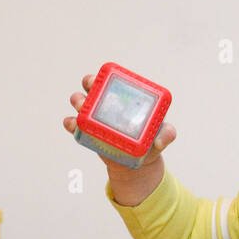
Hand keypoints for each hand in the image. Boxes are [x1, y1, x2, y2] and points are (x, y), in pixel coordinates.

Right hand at [62, 72, 176, 169]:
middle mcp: (106, 103)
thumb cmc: (150, 143)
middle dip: (88, 82)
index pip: (112, 81)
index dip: (105, 75)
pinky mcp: (87, 131)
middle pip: (91, 85)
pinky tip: (72, 124)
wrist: (137, 163)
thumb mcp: (161, 136)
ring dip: (78, 101)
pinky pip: (74, 124)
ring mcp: (95, 116)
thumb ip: (167, 134)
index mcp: (123, 98)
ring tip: (82, 108)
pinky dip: (70, 122)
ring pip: (80, 102)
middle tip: (90, 87)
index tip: (103, 78)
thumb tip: (160, 141)